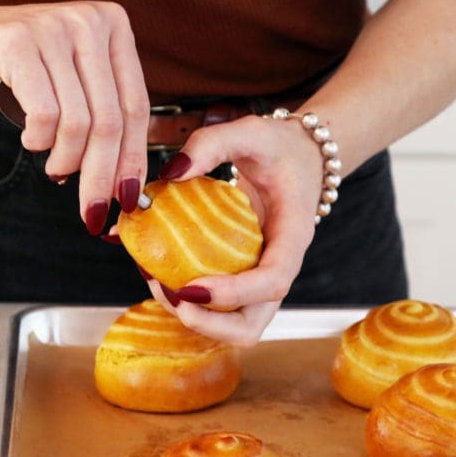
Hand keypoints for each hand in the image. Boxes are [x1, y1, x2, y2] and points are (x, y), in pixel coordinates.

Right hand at [0, 0, 149, 232]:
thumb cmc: (14, 68)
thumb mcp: (68, 85)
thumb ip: (100, 116)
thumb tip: (124, 184)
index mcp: (112, 25)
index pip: (135, 105)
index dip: (133, 157)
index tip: (126, 197)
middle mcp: (89, 20)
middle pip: (109, 118)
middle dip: (101, 173)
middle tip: (92, 207)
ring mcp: (53, 28)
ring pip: (78, 122)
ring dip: (65, 159)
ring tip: (54, 167)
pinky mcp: (17, 43)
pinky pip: (44, 114)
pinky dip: (39, 139)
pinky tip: (31, 139)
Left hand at [142, 115, 323, 345]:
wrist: (299, 159)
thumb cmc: (278, 148)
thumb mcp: (250, 131)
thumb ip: (210, 144)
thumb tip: (170, 174)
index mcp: (292, 235)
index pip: (273, 281)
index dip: (233, 294)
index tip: (191, 287)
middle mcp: (279, 267)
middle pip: (251, 325)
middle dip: (207, 324)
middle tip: (169, 294)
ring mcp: (259, 280)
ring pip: (232, 325)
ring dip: (192, 316)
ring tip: (156, 282)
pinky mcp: (241, 279)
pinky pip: (217, 308)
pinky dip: (186, 300)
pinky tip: (156, 272)